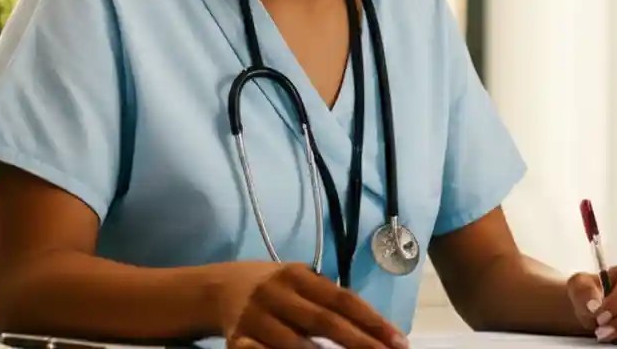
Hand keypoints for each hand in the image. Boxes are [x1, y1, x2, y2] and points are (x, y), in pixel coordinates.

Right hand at [217, 263, 407, 348]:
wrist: (218, 288)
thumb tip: (374, 326)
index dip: (372, 320)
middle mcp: (277, 293)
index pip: (343, 299)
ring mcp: (256, 317)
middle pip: (324, 322)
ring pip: (295, 344)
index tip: (399, 340)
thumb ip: (328, 299)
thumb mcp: (300, 281)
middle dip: (359, 342)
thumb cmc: (274, 287)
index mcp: (299, 275)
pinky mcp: (238, 340)